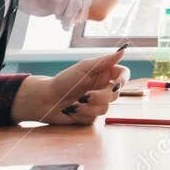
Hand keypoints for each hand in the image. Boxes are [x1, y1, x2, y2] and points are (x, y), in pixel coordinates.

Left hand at [11, 46, 127, 124]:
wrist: (46, 100)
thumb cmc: (63, 81)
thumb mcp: (83, 68)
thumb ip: (104, 61)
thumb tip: (123, 51)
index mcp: (103, 74)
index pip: (123, 74)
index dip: (123, 79)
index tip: (117, 84)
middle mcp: (102, 88)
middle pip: (115, 94)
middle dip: (100, 97)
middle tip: (85, 96)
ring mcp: (97, 103)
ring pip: (106, 109)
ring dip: (89, 107)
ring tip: (75, 104)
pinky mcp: (90, 116)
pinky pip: (95, 118)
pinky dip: (83, 114)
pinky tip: (72, 110)